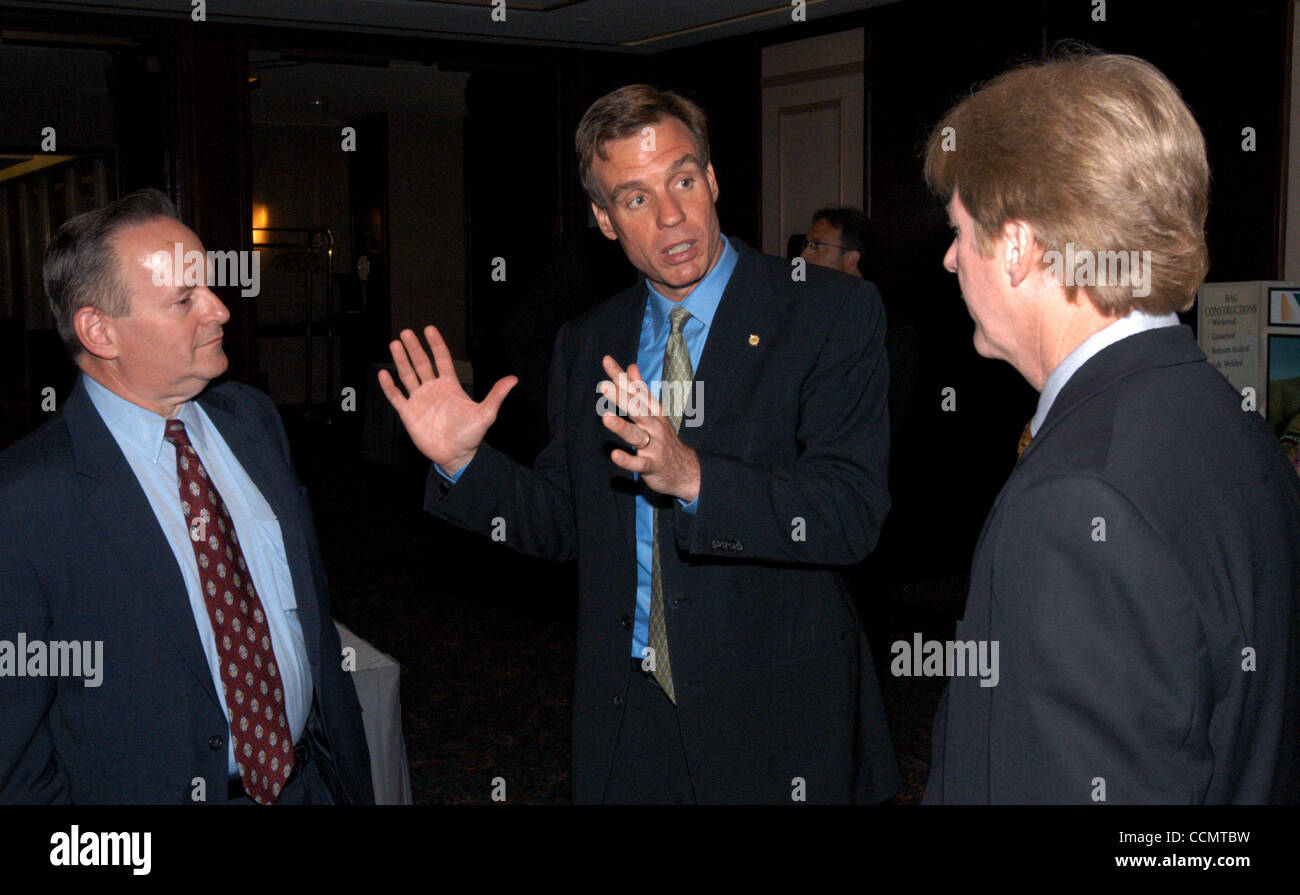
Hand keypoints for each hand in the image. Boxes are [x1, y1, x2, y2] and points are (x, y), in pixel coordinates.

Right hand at [378, 325, 516, 472]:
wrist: (456, 456)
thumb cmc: (471, 436)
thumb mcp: (486, 413)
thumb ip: (496, 395)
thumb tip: (513, 379)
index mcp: (450, 386)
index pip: (441, 360)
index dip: (436, 344)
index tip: (429, 329)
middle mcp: (433, 389)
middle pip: (422, 363)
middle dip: (414, 348)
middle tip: (406, 332)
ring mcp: (420, 400)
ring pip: (408, 375)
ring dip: (401, 360)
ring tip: (395, 344)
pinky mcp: (409, 413)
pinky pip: (396, 397)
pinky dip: (389, 386)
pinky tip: (383, 374)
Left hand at [598, 355, 700, 502]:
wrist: (686, 469)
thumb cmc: (664, 437)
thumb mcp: (655, 411)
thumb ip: (641, 389)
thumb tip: (631, 366)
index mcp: (654, 410)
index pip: (635, 390)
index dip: (620, 376)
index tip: (606, 360)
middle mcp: (654, 425)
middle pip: (637, 409)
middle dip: (620, 398)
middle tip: (603, 386)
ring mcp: (654, 446)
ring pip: (636, 435)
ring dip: (621, 427)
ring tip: (606, 418)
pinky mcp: (651, 465)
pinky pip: (638, 463)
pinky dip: (627, 460)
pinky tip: (614, 454)